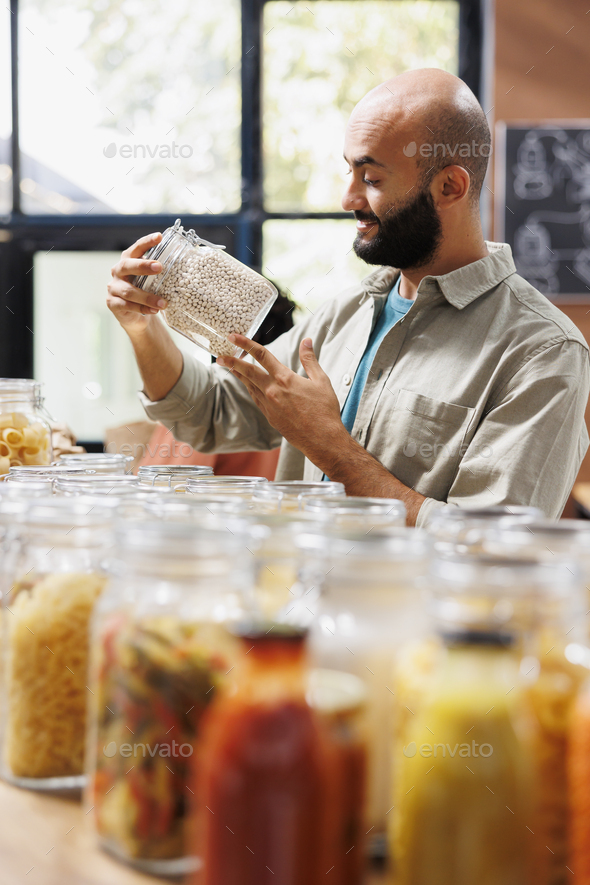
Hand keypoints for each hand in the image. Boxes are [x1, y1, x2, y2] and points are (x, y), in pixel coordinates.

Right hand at [106, 232, 166, 334]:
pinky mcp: (112, 303)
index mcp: (128, 260)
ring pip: (129, 291)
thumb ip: (160, 272)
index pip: (136, 248)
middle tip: (159, 267)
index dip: (146, 242)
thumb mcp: (151, 280)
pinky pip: (127, 305)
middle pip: (127, 265)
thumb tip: (184, 264)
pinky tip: (154, 311)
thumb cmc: (144, 292)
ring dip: (147, 297)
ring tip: (163, 303)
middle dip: (143, 266)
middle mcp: (118, 271)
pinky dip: (142, 308)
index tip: (159, 236)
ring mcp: (113, 288)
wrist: (133, 315)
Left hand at [218, 334, 345, 462]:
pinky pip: (256, 399)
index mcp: (285, 379)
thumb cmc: (324, 410)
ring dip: (239, 375)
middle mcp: (273, 391)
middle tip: (219, 355)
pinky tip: (248, 385)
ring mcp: (269, 406)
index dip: (246, 343)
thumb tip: (306, 341)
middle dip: (232, 361)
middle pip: (248, 372)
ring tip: (229, 367)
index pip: (262, 355)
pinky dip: (250, 389)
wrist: (321, 439)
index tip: (233, 336)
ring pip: (249, 386)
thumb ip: (310, 360)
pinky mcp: (270, 417)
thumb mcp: (321, 381)